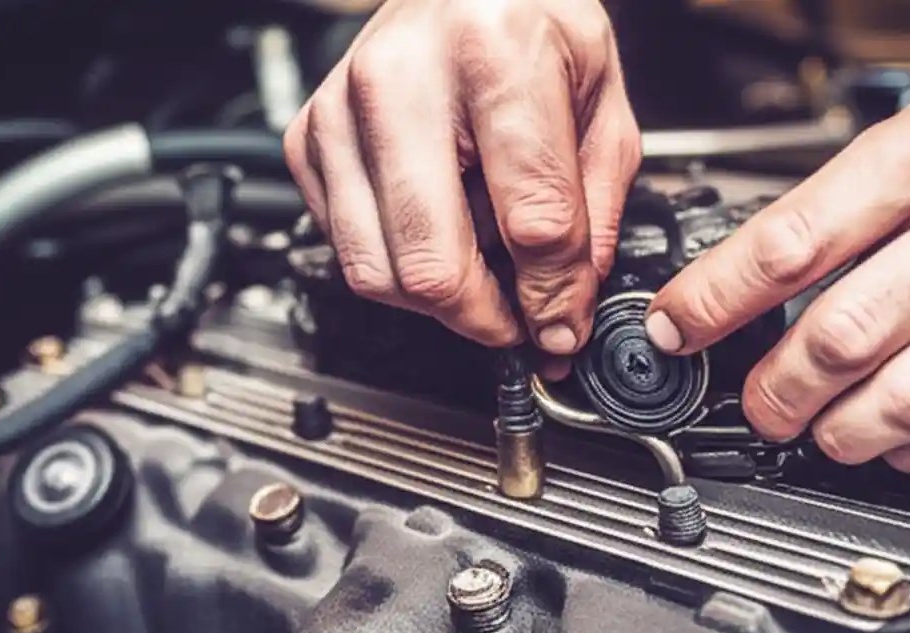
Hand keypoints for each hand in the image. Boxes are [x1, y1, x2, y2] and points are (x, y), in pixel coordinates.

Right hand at [283, 0, 640, 355]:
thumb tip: (566, 303)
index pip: (530, 219)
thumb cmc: (530, 21)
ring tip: (480, 285)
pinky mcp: (308, 137)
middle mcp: (403, 80)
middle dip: (484, 318)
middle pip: (433, 262)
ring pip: (377, 270)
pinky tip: (434, 238)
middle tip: (517, 323)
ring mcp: (343, 110)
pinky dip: (394, 267)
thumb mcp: (600, 98)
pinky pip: (344, 248)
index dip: (553, 295)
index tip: (563, 324)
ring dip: (436, 305)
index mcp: (496, 56)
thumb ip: (595, 207)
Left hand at [646, 75, 909, 472]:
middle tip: (753, 399)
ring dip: (835, 432)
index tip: (677, 327)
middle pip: (845, 335)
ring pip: (909, 399)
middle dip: (772, 388)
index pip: (795, 242)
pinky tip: (885, 437)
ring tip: (812, 426)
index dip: (715, 300)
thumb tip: (725, 289)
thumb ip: (824, 210)